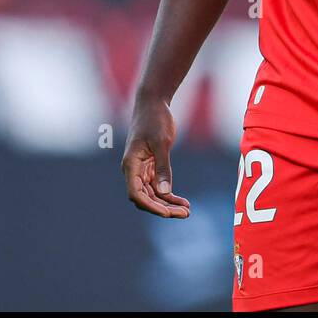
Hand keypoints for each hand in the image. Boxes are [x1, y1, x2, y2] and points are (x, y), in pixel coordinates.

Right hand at [121, 95, 190, 217]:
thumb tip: (165, 192)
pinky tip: (183, 202)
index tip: (167, 213)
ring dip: (168, 204)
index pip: (136, 193)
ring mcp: (142, 169)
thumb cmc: (155, 119)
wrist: (153, 103)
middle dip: (163, 208)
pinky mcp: (151, 166)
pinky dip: (169, 194)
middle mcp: (133, 170)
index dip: (150, 206)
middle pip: (145, 198)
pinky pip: (158, 186)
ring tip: (186, 211)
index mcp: (130, 164)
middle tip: (184, 214)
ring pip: (152, 194)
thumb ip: (163, 167)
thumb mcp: (161, 142)